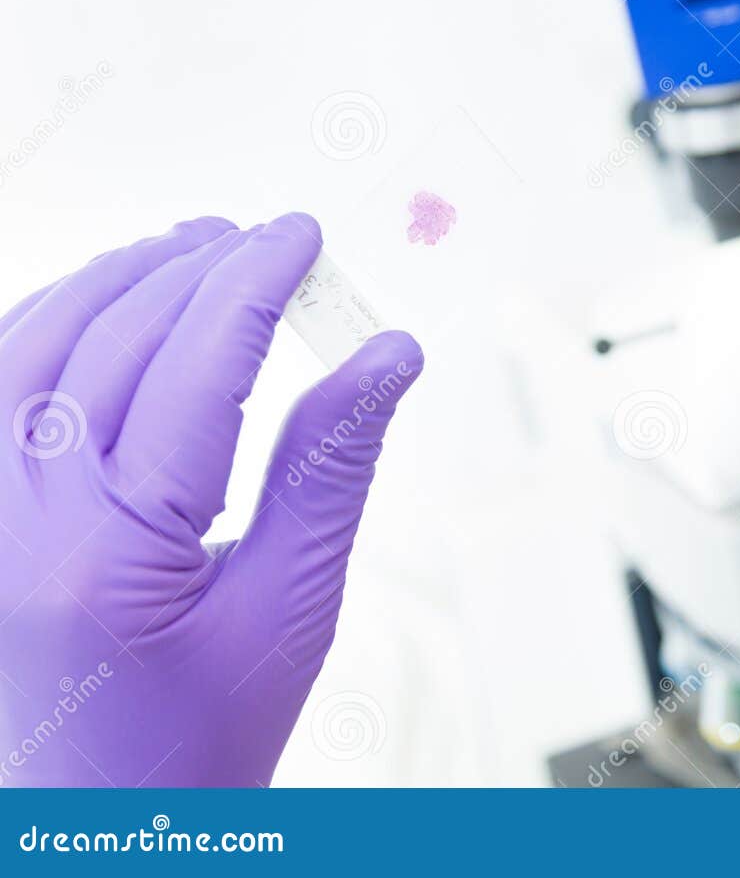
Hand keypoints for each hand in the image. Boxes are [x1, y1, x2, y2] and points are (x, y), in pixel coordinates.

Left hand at [0, 214, 422, 786]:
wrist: (90, 835)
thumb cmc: (186, 752)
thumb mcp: (288, 613)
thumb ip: (328, 468)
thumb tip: (383, 358)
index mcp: (108, 556)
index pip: (193, 366)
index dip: (255, 283)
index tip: (300, 239)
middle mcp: (13, 526)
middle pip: (107, 338)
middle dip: (193, 270)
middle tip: (263, 241)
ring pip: (25, 346)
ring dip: (111, 282)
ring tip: (186, 252)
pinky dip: (39, 325)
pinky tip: (92, 306)